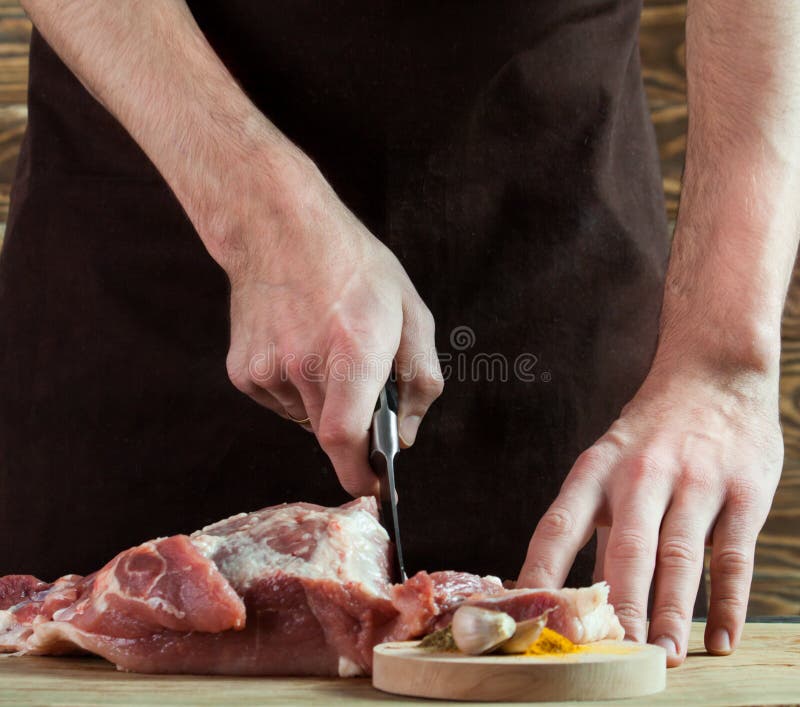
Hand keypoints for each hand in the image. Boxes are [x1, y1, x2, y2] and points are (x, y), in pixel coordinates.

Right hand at [218, 151, 442, 496]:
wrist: (279, 228)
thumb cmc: (354, 266)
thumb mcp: (410, 311)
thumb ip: (419, 379)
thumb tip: (405, 435)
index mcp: (353, 351)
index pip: (346, 438)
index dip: (359, 473)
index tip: (372, 485)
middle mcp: (305, 366)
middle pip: (331, 432)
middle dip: (353, 422)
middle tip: (358, 374)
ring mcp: (268, 370)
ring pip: (307, 417)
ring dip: (325, 400)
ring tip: (326, 347)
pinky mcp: (244, 371)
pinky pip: (280, 401)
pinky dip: (297, 388)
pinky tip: (299, 345)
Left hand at [517, 352, 781, 666]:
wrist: (712, 374)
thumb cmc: (651, 432)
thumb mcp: (608, 464)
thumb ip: (594, 524)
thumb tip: (567, 584)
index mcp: (597, 470)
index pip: (559, 526)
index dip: (541, 572)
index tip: (529, 616)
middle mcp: (641, 475)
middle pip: (626, 548)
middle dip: (621, 605)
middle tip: (614, 655)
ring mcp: (695, 481)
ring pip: (680, 556)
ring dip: (672, 611)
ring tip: (663, 657)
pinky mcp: (743, 491)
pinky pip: (734, 555)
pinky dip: (729, 601)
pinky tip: (721, 638)